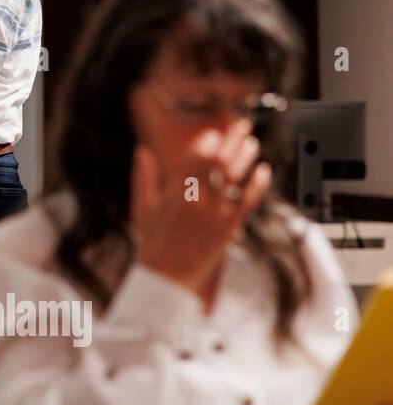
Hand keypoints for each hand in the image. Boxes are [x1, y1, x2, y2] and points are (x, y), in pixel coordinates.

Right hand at [129, 118, 272, 305]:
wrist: (166, 277)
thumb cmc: (153, 244)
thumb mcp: (142, 207)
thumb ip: (143, 177)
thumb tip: (142, 152)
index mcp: (172, 192)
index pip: (192, 158)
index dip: (207, 142)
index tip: (215, 133)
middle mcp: (193, 199)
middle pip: (216, 162)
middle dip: (230, 142)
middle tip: (241, 127)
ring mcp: (211, 213)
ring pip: (232, 178)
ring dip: (244, 157)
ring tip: (252, 143)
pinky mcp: (226, 228)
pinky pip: (245, 202)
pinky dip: (256, 185)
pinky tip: (263, 172)